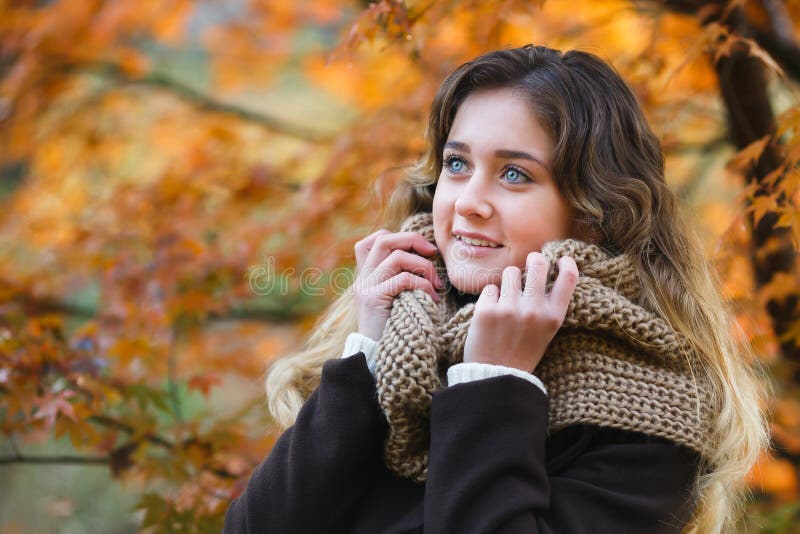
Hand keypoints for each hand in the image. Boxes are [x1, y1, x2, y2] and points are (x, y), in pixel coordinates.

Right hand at [353, 229, 442, 340]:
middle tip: (432, 253)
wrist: (376, 358)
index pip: (373, 240)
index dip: (398, 237)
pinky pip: (404, 279)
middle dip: (413, 240)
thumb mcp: (396, 300)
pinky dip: (423, 285)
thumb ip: (402, 280)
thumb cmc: (394, 329)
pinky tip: (431, 299)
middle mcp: (363, 278)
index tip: (421, 249)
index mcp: (367, 275)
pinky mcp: (373, 298)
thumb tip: (428, 260)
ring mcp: (366, 287)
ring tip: (436, 285)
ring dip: (423, 266)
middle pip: (384, 240)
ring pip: (396, 257)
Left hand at [463, 252, 578, 371]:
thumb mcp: (546, 331)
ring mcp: (509, 309)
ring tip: (507, 298)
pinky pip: (490, 288)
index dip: (566, 262)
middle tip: (531, 263)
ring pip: (510, 272)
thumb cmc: (522, 351)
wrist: (496, 375)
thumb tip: (547, 269)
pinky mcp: (486, 311)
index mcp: (553, 317)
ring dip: (509, 280)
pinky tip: (492, 314)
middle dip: (533, 259)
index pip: (569, 277)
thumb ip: (548, 304)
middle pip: (538, 263)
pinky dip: (490, 297)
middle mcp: (534, 311)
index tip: (560, 259)